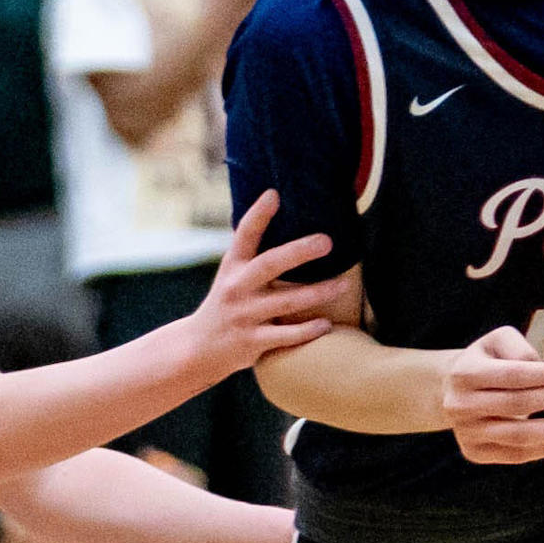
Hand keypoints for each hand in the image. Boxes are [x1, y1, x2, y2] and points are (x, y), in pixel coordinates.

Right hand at [180, 190, 354, 376]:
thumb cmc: (228, 302)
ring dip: (317, 293)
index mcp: (233, 266)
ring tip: (343, 284)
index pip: (244, 235)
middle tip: (327, 241)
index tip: (274, 194)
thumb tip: (280, 211)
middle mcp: (236, 287)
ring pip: (285, 302)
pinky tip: (327, 324)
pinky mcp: (251, 342)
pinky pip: (284, 335)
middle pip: (269, 265)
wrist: (199, 348)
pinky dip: (307, 331)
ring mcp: (244, 315)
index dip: (258, 214)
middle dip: (298, 252)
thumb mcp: (232, 274)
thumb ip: (253, 252)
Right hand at [441, 325, 543, 464]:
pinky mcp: (474, 452)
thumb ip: (519, 348)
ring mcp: (465, 432)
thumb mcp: (497, 341)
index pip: (513, 374)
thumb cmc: (486, 362)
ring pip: (518, 436)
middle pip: (517, 404)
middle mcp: (459, 405)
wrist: (452, 392)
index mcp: (464, 373)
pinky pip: (516, 455)